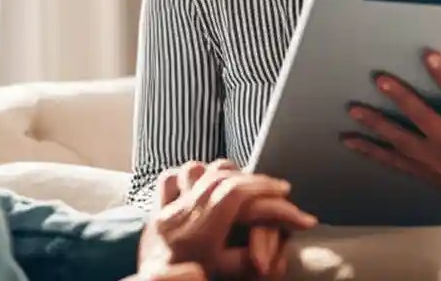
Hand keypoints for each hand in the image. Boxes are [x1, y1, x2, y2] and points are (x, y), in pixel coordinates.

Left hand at [140, 160, 316, 279]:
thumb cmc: (196, 279)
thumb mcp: (227, 273)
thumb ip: (250, 258)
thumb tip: (274, 248)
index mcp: (199, 234)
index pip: (235, 194)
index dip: (263, 188)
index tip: (285, 191)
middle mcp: (181, 216)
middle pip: (222, 178)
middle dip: (254, 180)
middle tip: (277, 189)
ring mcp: (166, 211)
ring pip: (196, 170)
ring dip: (224, 173)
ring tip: (244, 184)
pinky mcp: (155, 211)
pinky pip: (168, 180)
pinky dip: (189, 177)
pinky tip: (205, 184)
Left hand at [342, 52, 440, 222]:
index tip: (430, 57)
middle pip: (423, 118)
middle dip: (401, 98)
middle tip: (380, 79)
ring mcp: (435, 162)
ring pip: (401, 140)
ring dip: (376, 124)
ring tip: (355, 108)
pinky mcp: (423, 172)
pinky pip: (392, 161)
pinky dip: (370, 150)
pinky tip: (350, 139)